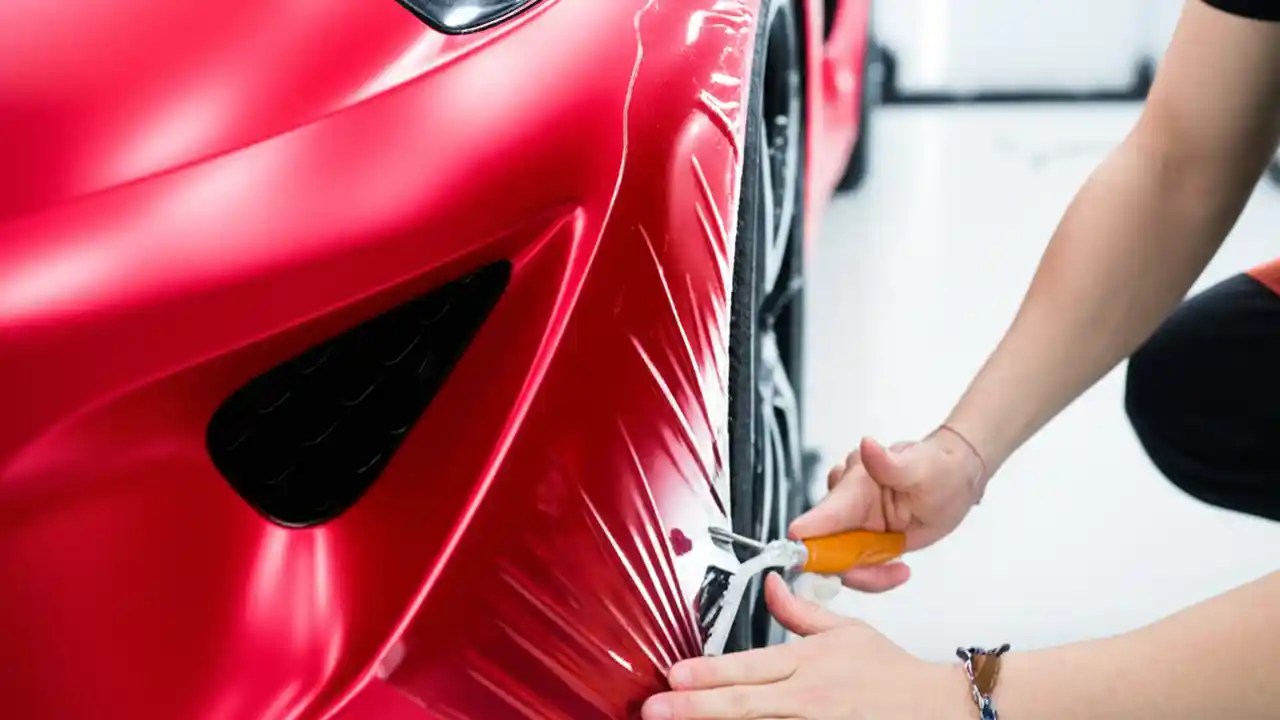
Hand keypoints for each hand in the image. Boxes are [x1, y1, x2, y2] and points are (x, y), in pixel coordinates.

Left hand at [642, 575, 968, 719]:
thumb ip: (801, 613)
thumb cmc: (892, 673)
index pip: (748, 668)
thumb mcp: (846, 631)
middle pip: (742, 704)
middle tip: (656, 707)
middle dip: (694, 707)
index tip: (674, 675)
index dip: (708, 674)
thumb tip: (772, 585)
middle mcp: (808, 698)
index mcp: (809, 663)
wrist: (937, 708)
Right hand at [789, 430, 985, 591]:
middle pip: (824, 547)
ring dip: (865, 572)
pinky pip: (854, 568)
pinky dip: (873, 574)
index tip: (800, 558)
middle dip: (849, 567)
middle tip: (890, 572)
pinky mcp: (859, 540)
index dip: (807, 538)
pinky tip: (897, 567)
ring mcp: (850, 525)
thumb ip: (890, 463)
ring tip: (898, 568)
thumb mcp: (920, 468)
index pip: (821, 514)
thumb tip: (867, 445)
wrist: (953, 481)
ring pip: (838, 562)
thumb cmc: (937, 469)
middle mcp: (844, 504)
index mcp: (853, 485)